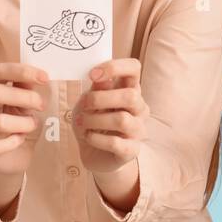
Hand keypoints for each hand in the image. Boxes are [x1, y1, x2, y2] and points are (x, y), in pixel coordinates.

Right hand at [0, 63, 48, 176]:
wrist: (10, 160)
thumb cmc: (17, 128)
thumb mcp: (24, 106)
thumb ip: (26, 90)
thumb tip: (37, 76)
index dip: (22, 71)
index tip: (44, 78)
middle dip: (25, 97)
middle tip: (42, 105)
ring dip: (23, 123)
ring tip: (32, 125)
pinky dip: (14, 142)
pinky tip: (20, 140)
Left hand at [72, 59, 147, 173]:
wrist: (93, 154)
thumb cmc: (92, 122)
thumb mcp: (88, 102)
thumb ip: (96, 89)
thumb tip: (100, 77)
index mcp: (129, 89)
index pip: (134, 68)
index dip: (115, 67)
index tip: (92, 75)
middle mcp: (139, 108)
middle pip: (131, 95)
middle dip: (100, 99)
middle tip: (85, 105)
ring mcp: (138, 130)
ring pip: (122, 119)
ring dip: (94, 120)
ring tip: (82, 123)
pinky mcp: (132, 150)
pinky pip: (115, 142)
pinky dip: (96, 138)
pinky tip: (89, 137)